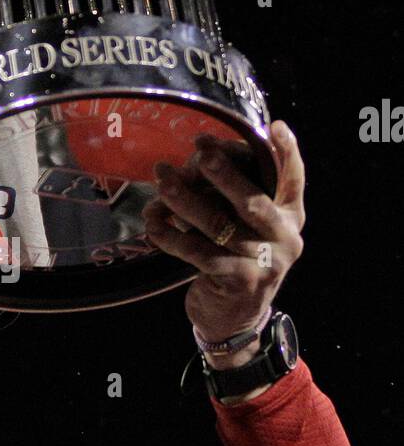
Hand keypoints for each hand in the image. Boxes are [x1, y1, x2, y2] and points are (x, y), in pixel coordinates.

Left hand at [143, 120, 305, 344]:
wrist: (234, 319)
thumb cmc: (234, 259)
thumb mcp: (245, 228)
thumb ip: (235, 198)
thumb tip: (197, 159)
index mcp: (290, 218)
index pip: (293, 180)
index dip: (288, 153)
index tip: (276, 126)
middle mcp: (284, 239)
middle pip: (253, 200)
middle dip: (224, 172)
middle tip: (199, 148)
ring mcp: (264, 263)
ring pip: (218, 224)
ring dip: (185, 199)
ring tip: (162, 180)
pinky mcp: (239, 282)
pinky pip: (197, 251)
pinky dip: (171, 235)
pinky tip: (153, 222)